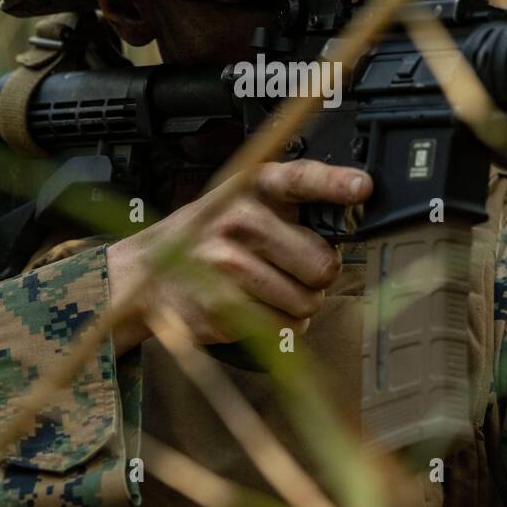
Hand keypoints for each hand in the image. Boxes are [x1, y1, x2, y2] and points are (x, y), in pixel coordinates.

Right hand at [105, 160, 372, 354]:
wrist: (145, 276)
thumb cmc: (205, 237)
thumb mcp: (239, 201)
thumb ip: (289, 206)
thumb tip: (350, 221)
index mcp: (250, 186)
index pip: (300, 178)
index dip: (335, 183)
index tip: (361, 186)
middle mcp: (239, 220)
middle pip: (321, 262)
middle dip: (318, 275)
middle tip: (295, 270)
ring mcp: (228, 264)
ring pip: (307, 301)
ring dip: (299, 304)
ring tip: (269, 289)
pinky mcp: (223, 305)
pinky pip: (285, 328)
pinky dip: (283, 327)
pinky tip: (259, 309)